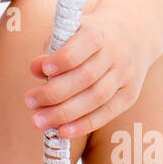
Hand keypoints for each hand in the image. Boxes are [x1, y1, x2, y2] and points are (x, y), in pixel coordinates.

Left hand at [23, 7, 152, 141]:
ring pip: (96, 98)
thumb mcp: (70, 35)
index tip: (43, 70)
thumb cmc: (89, 40)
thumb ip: (52, 51)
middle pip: (87, 76)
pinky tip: (64, 131)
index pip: (84, 44)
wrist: (132, 38)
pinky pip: (107, 113)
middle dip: (55, 93)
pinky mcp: (129, 95)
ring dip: (65, 113)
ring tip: (40, 121)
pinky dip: (84, 124)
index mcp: (99, 33)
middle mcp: (116, 53)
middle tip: (30, 103)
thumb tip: (35, 69)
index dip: (64, 59)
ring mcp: (125, 75)